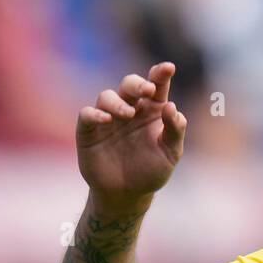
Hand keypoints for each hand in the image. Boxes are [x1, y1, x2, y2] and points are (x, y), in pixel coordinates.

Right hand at [76, 62, 186, 212]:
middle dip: (137, 83)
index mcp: (151, 111)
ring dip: (117, 102)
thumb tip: (172, 106)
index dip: (160, 74)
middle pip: (130, 85)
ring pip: (107, 97)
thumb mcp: (170, 153)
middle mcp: (129, 110)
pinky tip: (106, 120)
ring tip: (127, 115)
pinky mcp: (89, 131)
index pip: (156, 86)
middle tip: (147, 90)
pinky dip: (95, 114)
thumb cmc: (151, 171)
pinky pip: (87, 114)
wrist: (128, 195)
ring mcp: (108, 119)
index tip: (168, 68)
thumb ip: (175, 130)